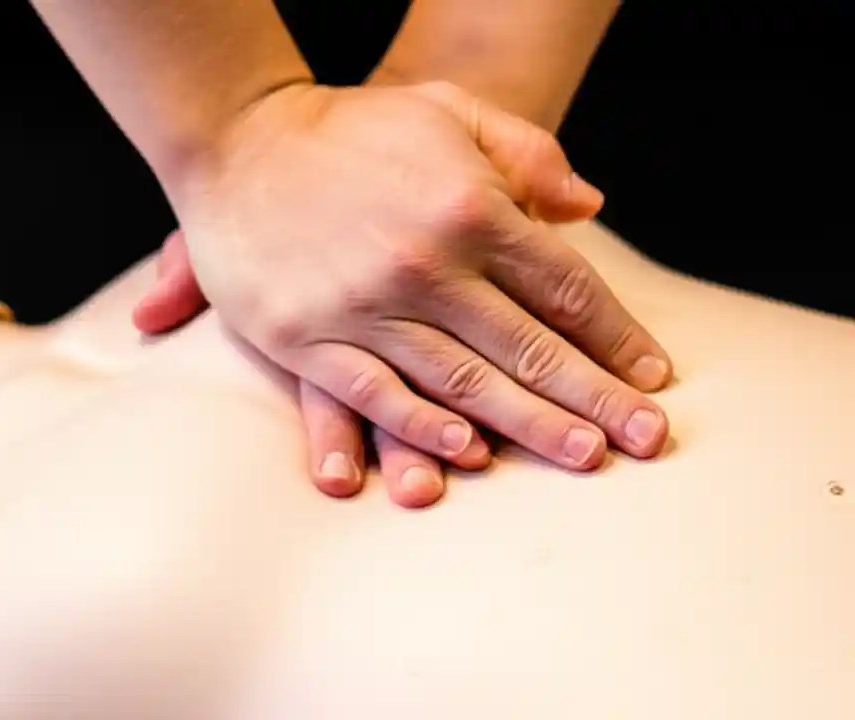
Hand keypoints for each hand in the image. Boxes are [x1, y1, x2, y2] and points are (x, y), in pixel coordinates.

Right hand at [141, 81, 671, 506]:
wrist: (238, 140)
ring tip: (585, 456)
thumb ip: (525, 150)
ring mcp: (364, 307)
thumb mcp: (447, 108)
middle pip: (530, 346)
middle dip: (597, 398)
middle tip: (647, 440)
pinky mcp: (307, 339)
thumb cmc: (350, 128)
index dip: (618, 337)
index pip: (566, 286)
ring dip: (531, 425)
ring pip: (465, 382)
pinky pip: (376, 394)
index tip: (653, 377)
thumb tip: (587, 205)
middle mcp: (426, 263)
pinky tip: (468, 452)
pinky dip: (423, 426)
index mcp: (469, 206)